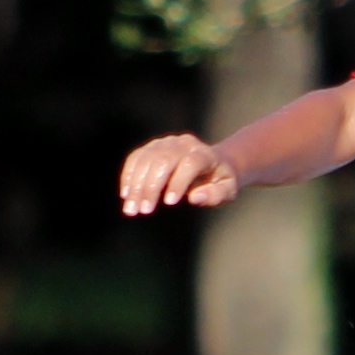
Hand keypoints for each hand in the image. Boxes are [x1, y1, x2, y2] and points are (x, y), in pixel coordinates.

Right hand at [119, 134, 242, 215]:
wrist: (215, 162)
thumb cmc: (221, 180)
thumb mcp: (228, 190)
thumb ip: (216, 194)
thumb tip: (195, 197)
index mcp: (205, 154)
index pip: (189, 164)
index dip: (178, 182)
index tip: (169, 203)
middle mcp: (184, 144)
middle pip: (163, 161)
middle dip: (151, 187)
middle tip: (143, 210)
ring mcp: (166, 143)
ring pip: (146, 159)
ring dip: (135, 184)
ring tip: (131, 208)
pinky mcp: (152, 147)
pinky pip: (136, 158)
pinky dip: (129, 176)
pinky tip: (126, 195)